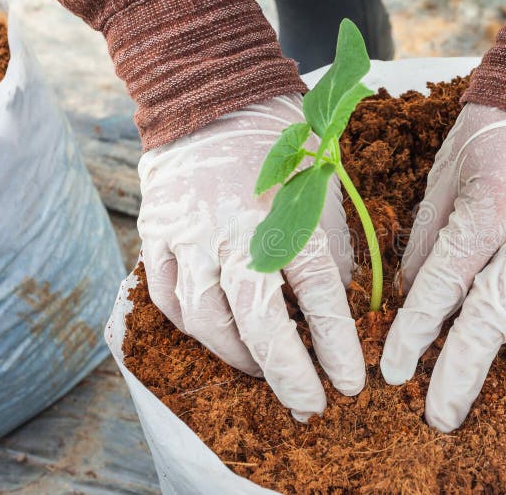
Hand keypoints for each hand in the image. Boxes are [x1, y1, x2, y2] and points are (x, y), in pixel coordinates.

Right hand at [137, 95, 364, 420]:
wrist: (215, 100)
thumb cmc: (282, 151)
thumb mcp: (322, 195)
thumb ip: (327, 255)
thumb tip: (332, 315)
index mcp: (288, 216)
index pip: (320, 299)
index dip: (337, 348)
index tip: (349, 384)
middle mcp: (235, 233)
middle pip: (258, 324)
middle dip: (287, 375)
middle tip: (308, 406)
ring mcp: (189, 236)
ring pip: (207, 321)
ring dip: (238, 357)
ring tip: (264, 372)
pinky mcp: (156, 235)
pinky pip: (167, 299)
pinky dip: (193, 327)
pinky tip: (217, 337)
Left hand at [380, 104, 505, 431]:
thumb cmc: (497, 131)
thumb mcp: (447, 175)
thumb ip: (430, 236)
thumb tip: (411, 291)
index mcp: (489, 206)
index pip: (443, 283)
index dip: (416, 332)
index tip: (396, 370)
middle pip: (495, 319)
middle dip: (461, 375)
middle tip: (439, 415)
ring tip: (505, 302)